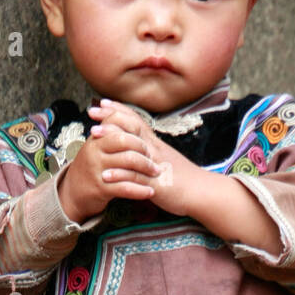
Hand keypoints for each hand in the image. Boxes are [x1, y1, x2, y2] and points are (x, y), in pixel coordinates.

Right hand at [57, 106, 160, 222]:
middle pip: (124, 141)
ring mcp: (97, 170)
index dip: (134, 129)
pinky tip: (150, 192)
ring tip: (156, 174)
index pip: (115, 122)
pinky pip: (125, 187)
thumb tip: (125, 115)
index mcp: (95, 140)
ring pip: (127, 164)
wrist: (72, 194)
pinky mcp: (100, 189)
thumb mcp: (96, 148)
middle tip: (154, 159)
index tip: (146, 142)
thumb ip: (110, 134)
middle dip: (143, 150)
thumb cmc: (90, 169)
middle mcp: (94, 151)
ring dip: (146, 170)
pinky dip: (140, 191)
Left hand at [85, 100, 204, 218]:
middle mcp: (154, 150)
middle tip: (92, 110)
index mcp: (155, 144)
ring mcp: (154, 166)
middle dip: (111, 117)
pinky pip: (136, 178)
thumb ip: (150, 152)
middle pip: (131, 127)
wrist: (202, 192)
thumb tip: (138, 146)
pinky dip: (120, 175)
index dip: (120, 110)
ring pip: (131, 148)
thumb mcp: (165, 159)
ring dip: (112, 139)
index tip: (103, 102)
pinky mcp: (155, 185)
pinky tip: (105, 175)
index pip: (136, 120)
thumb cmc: (183, 178)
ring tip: (93, 135)